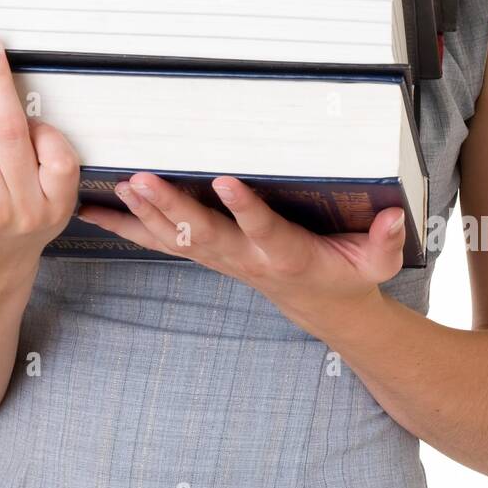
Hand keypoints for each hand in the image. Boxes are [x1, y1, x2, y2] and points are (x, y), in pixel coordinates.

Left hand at [77, 173, 407, 337]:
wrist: (323, 307)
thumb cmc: (346, 275)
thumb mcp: (374, 262)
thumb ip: (382, 240)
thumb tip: (392, 217)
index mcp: (284, 254)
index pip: (264, 230)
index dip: (246, 209)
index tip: (228, 182)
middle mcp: (244, 257)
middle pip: (203, 234)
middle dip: (171, 207)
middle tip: (144, 180)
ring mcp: (221, 258)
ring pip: (175, 237)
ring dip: (144, 214)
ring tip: (118, 186)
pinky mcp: (206, 254)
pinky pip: (160, 241)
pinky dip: (126, 227)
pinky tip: (95, 210)